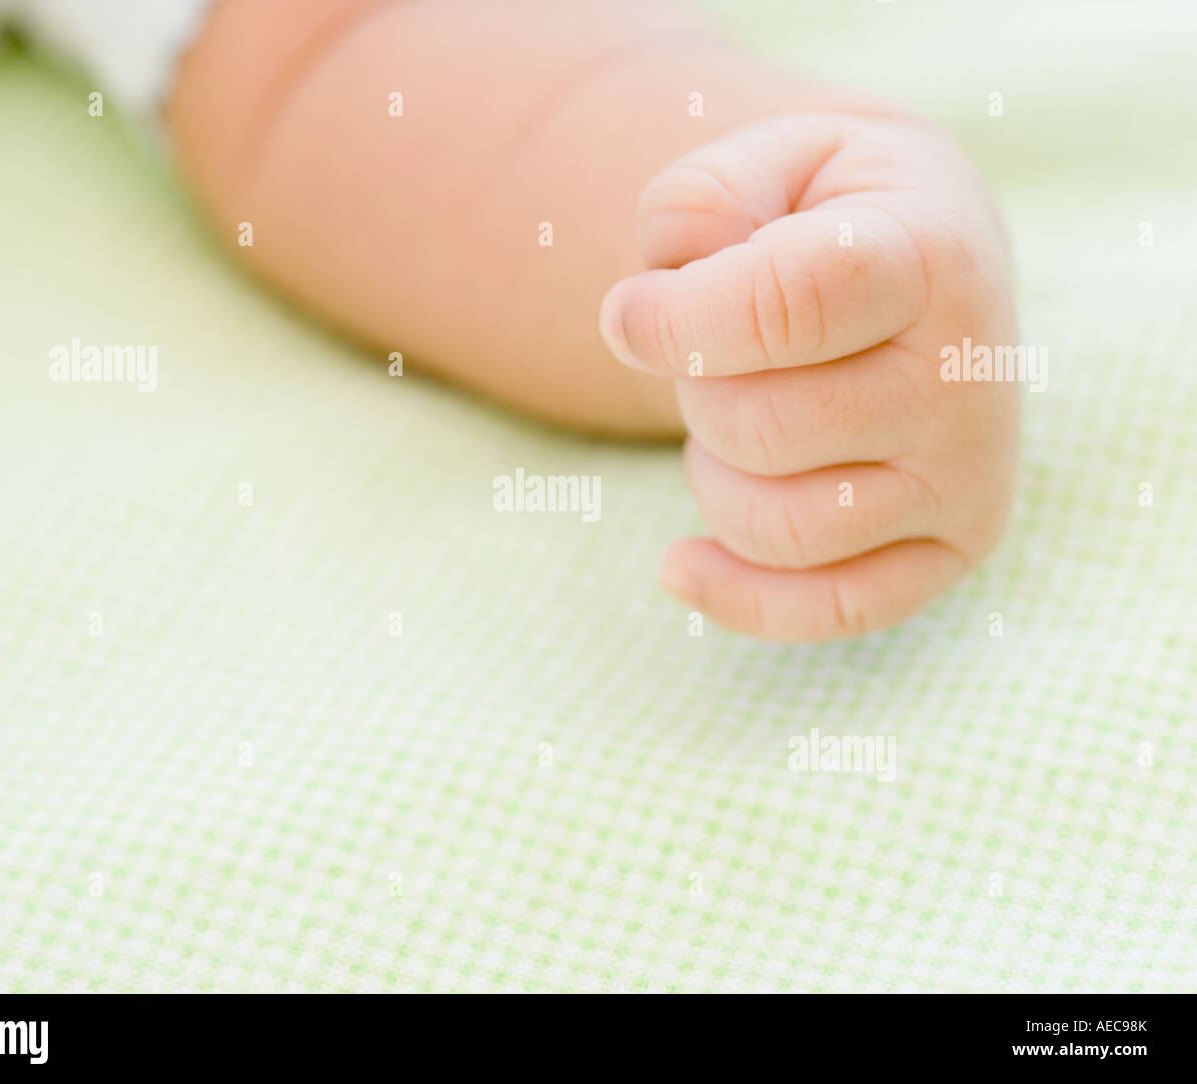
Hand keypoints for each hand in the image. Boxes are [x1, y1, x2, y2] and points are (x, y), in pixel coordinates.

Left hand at [600, 112, 1021, 640]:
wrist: (926, 264)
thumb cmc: (823, 212)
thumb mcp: (766, 158)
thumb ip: (699, 199)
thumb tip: (646, 308)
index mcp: (931, 255)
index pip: (785, 308)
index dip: (676, 319)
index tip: (627, 313)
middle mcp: (969, 376)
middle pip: (760, 428)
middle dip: (697, 389)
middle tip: (717, 353)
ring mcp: (967, 474)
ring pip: (777, 526)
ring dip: (714, 472)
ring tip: (737, 412)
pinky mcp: (953, 543)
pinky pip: (829, 609)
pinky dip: (736, 597)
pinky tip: (678, 565)